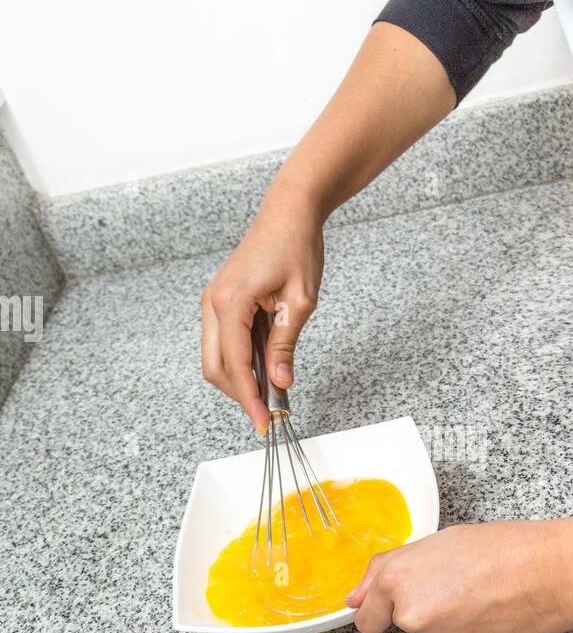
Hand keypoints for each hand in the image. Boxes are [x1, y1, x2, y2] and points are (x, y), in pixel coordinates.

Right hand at [200, 202, 323, 431]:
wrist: (289, 212)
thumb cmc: (296, 246)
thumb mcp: (300, 301)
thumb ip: (285, 344)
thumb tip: (280, 381)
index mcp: (230, 300)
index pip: (234, 363)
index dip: (249, 397)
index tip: (264, 420)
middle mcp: (213, 302)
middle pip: (214, 367)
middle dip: (239, 394)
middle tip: (268, 413)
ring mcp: (213, 302)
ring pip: (215, 357)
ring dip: (239, 379)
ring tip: (270, 392)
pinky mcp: (221, 301)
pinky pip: (223, 341)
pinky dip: (240, 361)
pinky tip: (264, 369)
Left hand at [345, 521, 572, 632]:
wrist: (551, 574)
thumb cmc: (502, 549)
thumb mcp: (437, 542)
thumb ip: (387, 569)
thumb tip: (353, 600)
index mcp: (397, 580)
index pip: (366, 616)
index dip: (380, 610)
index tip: (392, 608)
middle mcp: (410, 616)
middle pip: (402, 625)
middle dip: (421, 611)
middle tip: (457, 586)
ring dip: (447, 623)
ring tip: (481, 597)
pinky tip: (491, 615)